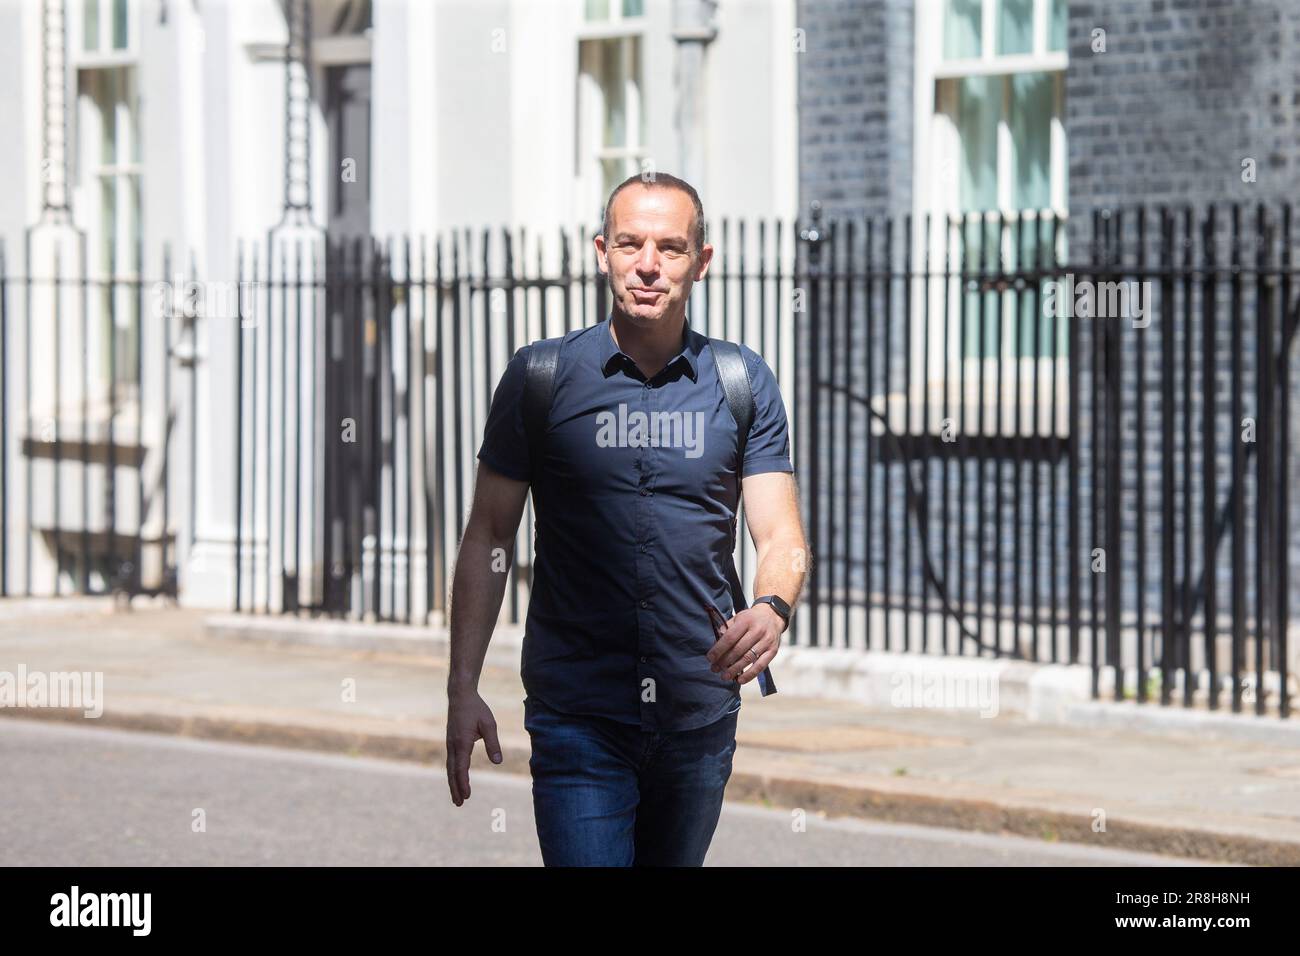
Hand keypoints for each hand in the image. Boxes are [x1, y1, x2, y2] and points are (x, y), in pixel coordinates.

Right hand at [446, 687, 502, 805]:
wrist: (460, 696)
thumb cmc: (476, 709)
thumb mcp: (489, 724)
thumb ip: (493, 743)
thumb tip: (498, 762)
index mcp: (462, 743)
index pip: (462, 768)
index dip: (464, 783)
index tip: (467, 795)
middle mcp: (453, 745)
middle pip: (453, 772)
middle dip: (455, 788)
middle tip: (459, 804)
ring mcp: (450, 744)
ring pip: (450, 767)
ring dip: (453, 783)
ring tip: (456, 797)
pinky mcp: (451, 742)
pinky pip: (451, 761)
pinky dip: (453, 773)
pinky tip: (456, 779)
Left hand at [706, 603, 782, 684]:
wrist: (772, 615)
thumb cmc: (751, 619)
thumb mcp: (738, 618)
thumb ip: (726, 629)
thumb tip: (716, 643)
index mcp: (746, 621)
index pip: (730, 637)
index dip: (719, 649)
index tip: (710, 658)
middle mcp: (757, 630)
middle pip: (738, 649)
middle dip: (724, 661)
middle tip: (715, 669)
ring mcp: (766, 641)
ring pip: (748, 658)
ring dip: (735, 669)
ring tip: (724, 676)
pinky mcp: (773, 651)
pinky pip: (761, 666)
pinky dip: (750, 674)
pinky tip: (740, 680)